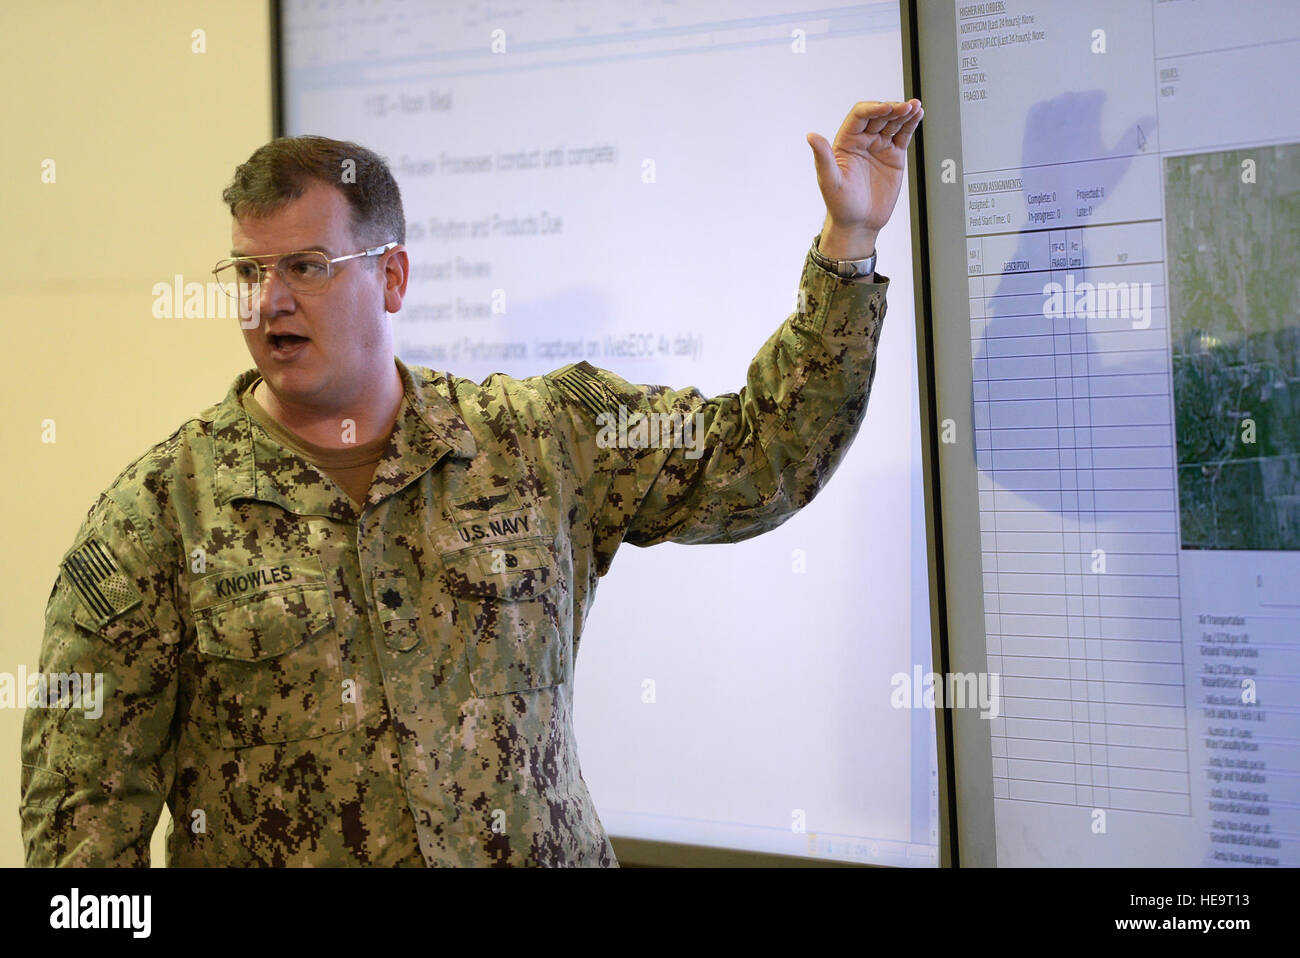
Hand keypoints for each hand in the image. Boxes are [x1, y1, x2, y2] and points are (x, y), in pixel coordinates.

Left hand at [808, 99, 922, 256]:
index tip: (887, 108)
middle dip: (893, 109)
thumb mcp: (829, 182)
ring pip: (893, 122)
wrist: (858, 224)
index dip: (874, 108)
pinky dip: (911, 124)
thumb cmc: (840, 205)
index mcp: (845, 142)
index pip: (860, 116)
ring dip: (904, 112)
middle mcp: (862, 141)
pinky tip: (918, 114)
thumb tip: (811, 136)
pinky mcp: (893, 156)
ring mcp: (879, 147)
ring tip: (915, 107)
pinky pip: (903, 135)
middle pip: (879, 115)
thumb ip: (822, 157)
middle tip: (905, 107)